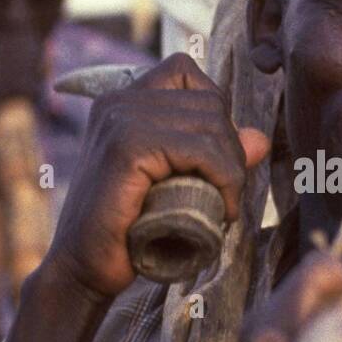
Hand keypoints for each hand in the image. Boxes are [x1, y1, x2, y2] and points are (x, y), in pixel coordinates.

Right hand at [43, 54, 269, 298]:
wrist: (83, 269)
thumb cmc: (128, 230)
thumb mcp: (176, 182)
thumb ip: (214, 155)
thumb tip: (259, 138)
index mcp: (122, 101)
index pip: (185, 72)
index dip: (214, 109)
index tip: (215, 157)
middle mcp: (118, 102)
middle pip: (208, 101)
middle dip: (231, 149)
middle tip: (226, 192)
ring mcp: (120, 121)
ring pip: (210, 125)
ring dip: (231, 170)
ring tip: (223, 204)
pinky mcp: (126, 149)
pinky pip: (200, 151)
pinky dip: (223, 180)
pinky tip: (220, 211)